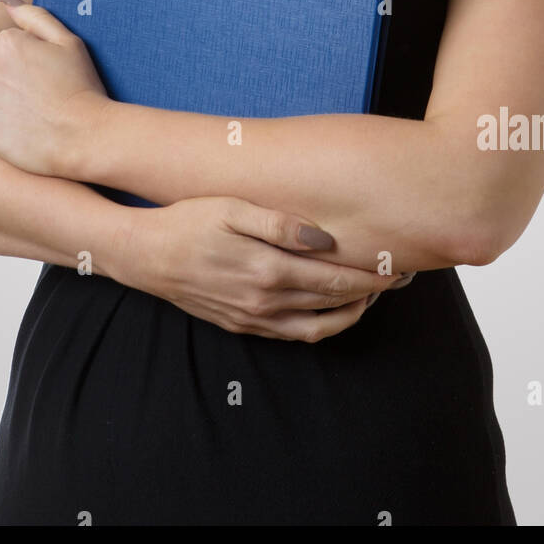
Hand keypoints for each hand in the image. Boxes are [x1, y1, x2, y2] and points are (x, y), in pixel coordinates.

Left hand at [0, 0, 110, 176]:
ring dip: (9, 103)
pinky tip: (30, 130)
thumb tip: (6, 1)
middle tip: (46, 95)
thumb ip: (35, 16)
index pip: (11, 46)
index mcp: (7, 43)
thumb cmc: (80, 87)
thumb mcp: (69, 42)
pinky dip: (5, 127)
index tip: (51, 74)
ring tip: (39, 114)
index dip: (34, 60)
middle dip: (16, 79)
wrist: (82, 137)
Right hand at [114, 196, 409, 341]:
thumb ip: (281, 223)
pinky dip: (320, 325)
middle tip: (398, 277)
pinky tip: (329, 307)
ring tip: (370, 293)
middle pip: (334, 305)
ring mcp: (253, 319)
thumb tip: (324, 237)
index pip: (336, 280)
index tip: (398, 265)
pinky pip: (293, 334)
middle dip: (371, 293)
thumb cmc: (188, 221)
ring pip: (318, 328)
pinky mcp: (242, 325)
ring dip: (350, 314)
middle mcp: (265, 302)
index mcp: (268, 271)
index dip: (372, 276)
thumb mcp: (233, 208)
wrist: (145, 255)